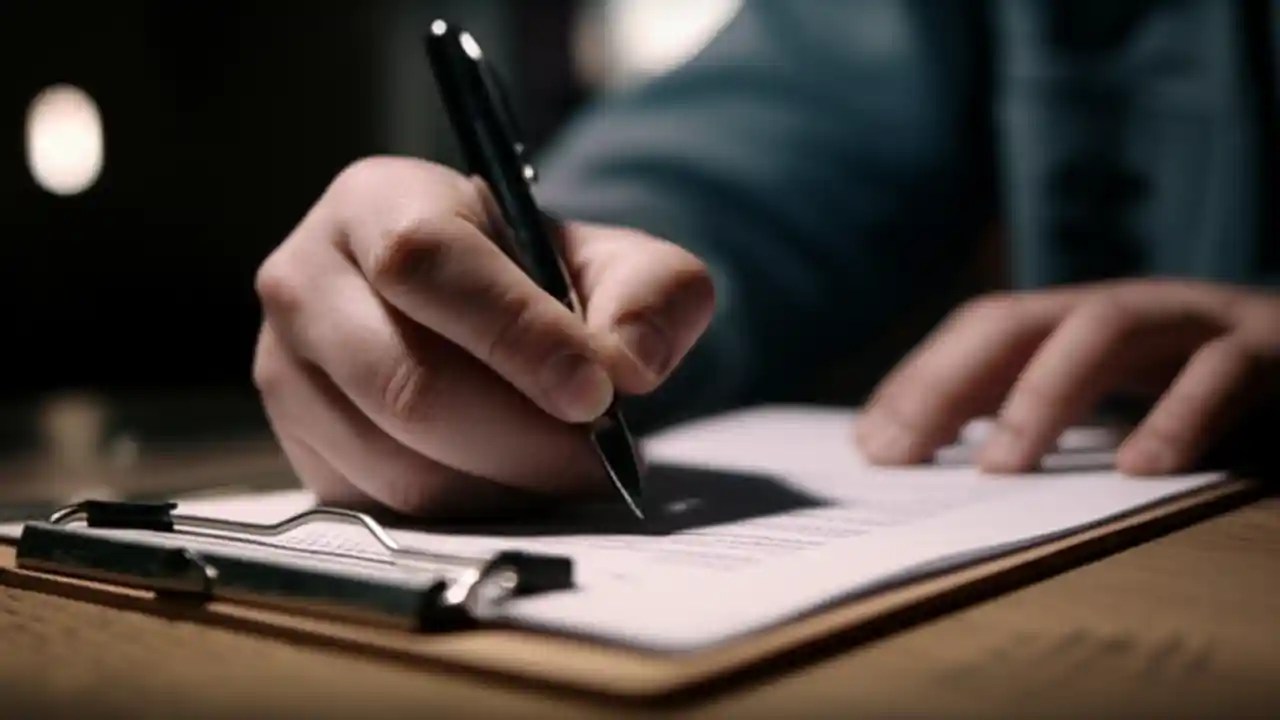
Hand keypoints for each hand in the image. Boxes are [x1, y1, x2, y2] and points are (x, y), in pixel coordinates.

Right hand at [252, 157, 713, 514]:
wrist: (473, 313)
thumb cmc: (535, 278)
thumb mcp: (611, 259)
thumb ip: (650, 292)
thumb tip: (629, 365)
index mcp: (376, 202)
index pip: (427, 264)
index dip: (515, 335)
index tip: (595, 394)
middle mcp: (306, 281)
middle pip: (408, 383)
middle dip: (524, 439)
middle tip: (601, 461)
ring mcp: (285, 372)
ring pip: (398, 464)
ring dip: (504, 487)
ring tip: (567, 473)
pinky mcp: (297, 449)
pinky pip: (385, 510)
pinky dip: (469, 514)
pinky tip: (513, 487)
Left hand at [855, 279, 1279, 473]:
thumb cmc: (1212, 391)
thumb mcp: (1116, 399)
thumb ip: (1034, 413)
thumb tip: (913, 448)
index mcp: (1084, 321)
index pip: (981, 332)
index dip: (921, 378)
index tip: (872, 444)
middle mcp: (1129, 309)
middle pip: (1019, 321)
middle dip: (950, 382)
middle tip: (902, 455)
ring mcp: (1197, 320)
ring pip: (1105, 329)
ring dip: (1043, 396)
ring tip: (1000, 469)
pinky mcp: (1271, 349)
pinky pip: (1221, 373)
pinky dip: (1179, 418)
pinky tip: (1139, 471)